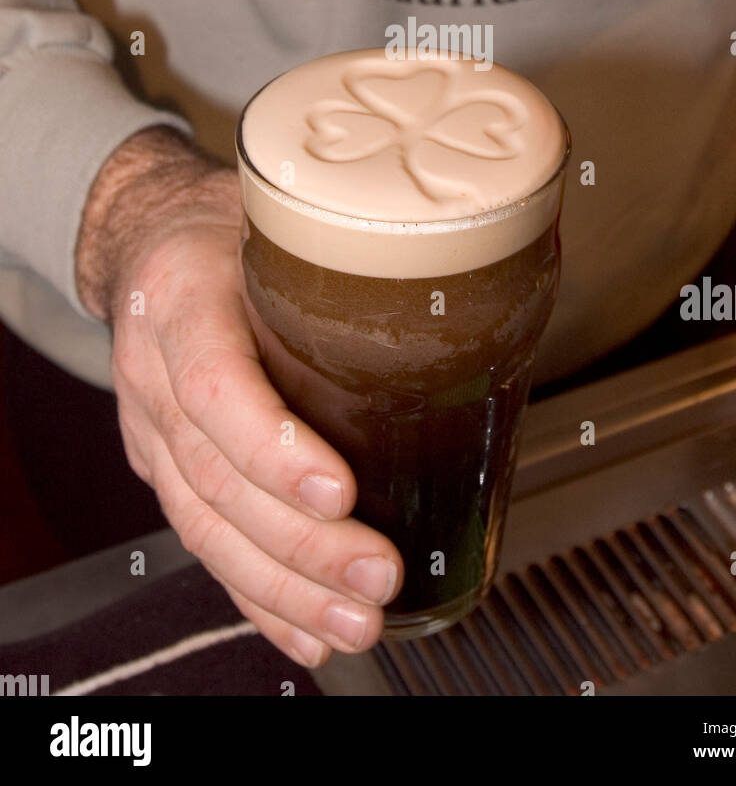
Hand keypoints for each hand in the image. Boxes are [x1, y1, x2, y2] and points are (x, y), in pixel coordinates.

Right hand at [76, 128, 402, 668]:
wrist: (148, 239)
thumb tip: (480, 268)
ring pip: (205, 526)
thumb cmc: (230, 225)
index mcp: (181, 295)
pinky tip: (306, 632)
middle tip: (376, 573)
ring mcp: (150, 429)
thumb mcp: (277, 208)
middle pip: (214, 475)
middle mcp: (152, 370)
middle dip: (299, 541)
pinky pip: (204, 542)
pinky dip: (256, 597)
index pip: (212, 382)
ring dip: (285, 587)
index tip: (339, 488)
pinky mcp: (164, 469)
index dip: (272, 445)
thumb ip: (347, 244)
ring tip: (357, 620)